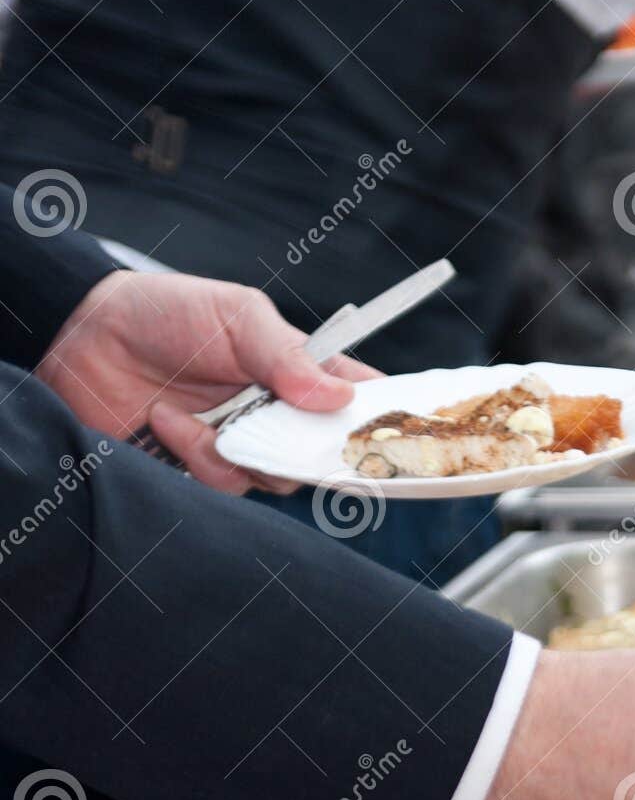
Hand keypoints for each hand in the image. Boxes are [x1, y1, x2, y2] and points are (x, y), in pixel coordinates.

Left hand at [36, 271, 379, 493]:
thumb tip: (338, 398)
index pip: (359, 402)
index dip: (382, 421)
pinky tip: (165, 423)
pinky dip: (195, 456)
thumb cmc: (165, 312)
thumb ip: (287, 355)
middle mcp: (278, 416)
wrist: (80, 337)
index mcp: (299, 373)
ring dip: (236, 451)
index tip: (390, 432)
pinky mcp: (203, 470)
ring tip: (193, 413)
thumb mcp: (236, 316)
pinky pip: (226, 487)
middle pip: (324, 456)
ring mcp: (242, 446)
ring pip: (276, 479)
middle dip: (304, 450)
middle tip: (276, 429)